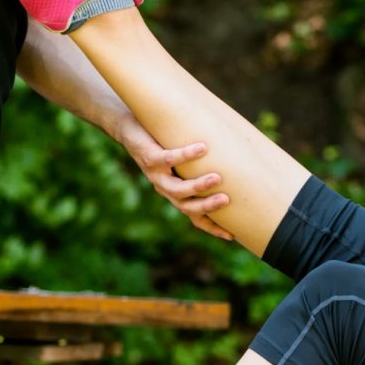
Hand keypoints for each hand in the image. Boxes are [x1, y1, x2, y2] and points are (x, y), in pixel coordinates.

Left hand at [120, 123, 232, 240]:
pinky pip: (169, 159)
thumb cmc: (162, 144)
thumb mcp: (182, 160)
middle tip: (226, 200)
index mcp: (174, 193)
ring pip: (177, 189)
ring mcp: (156, 176)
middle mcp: (165, 189)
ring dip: (197, 186)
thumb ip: (201, 166)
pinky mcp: (150, 159)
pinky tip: (202, 148)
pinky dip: (186, 155)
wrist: (128, 130)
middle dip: (207, 206)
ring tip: (216, 178)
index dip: (211, 228)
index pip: (194, 217)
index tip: (230, 235)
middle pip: (187, 207)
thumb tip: (236, 164)